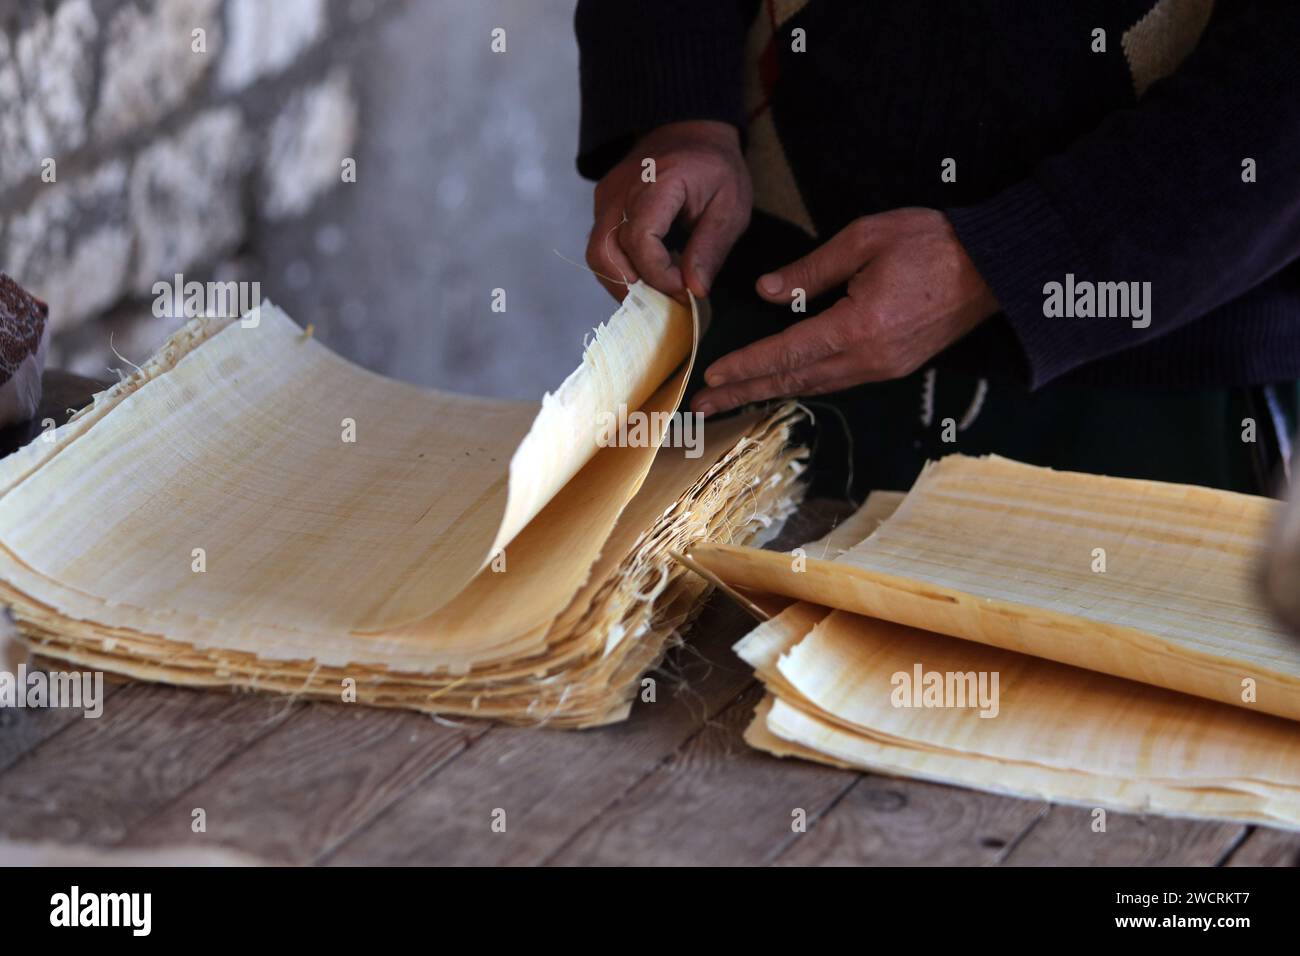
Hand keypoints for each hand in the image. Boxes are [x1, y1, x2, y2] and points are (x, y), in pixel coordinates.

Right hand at [586, 120, 751, 300]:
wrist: (691, 132)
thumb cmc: (715, 168)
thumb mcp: (731, 207)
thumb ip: (711, 249)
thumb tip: (694, 290)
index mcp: (657, 183)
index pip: (640, 240)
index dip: (659, 275)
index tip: (685, 290)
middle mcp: (622, 189)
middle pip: (605, 253)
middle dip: (633, 289)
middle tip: (665, 302)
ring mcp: (607, 197)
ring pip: (597, 255)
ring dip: (623, 283)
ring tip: (657, 293)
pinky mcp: (603, 206)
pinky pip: (602, 247)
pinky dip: (621, 269)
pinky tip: (648, 274)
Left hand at [691, 208, 998, 414]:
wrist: (997, 266)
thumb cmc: (932, 242)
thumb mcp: (865, 239)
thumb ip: (811, 269)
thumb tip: (766, 291)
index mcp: (859, 327)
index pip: (787, 353)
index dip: (746, 366)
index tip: (712, 377)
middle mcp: (869, 359)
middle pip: (794, 381)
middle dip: (745, 392)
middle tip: (703, 406)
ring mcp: (884, 368)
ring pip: (815, 385)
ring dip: (771, 392)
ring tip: (731, 399)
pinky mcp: (894, 366)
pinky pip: (837, 381)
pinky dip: (802, 384)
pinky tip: (781, 383)